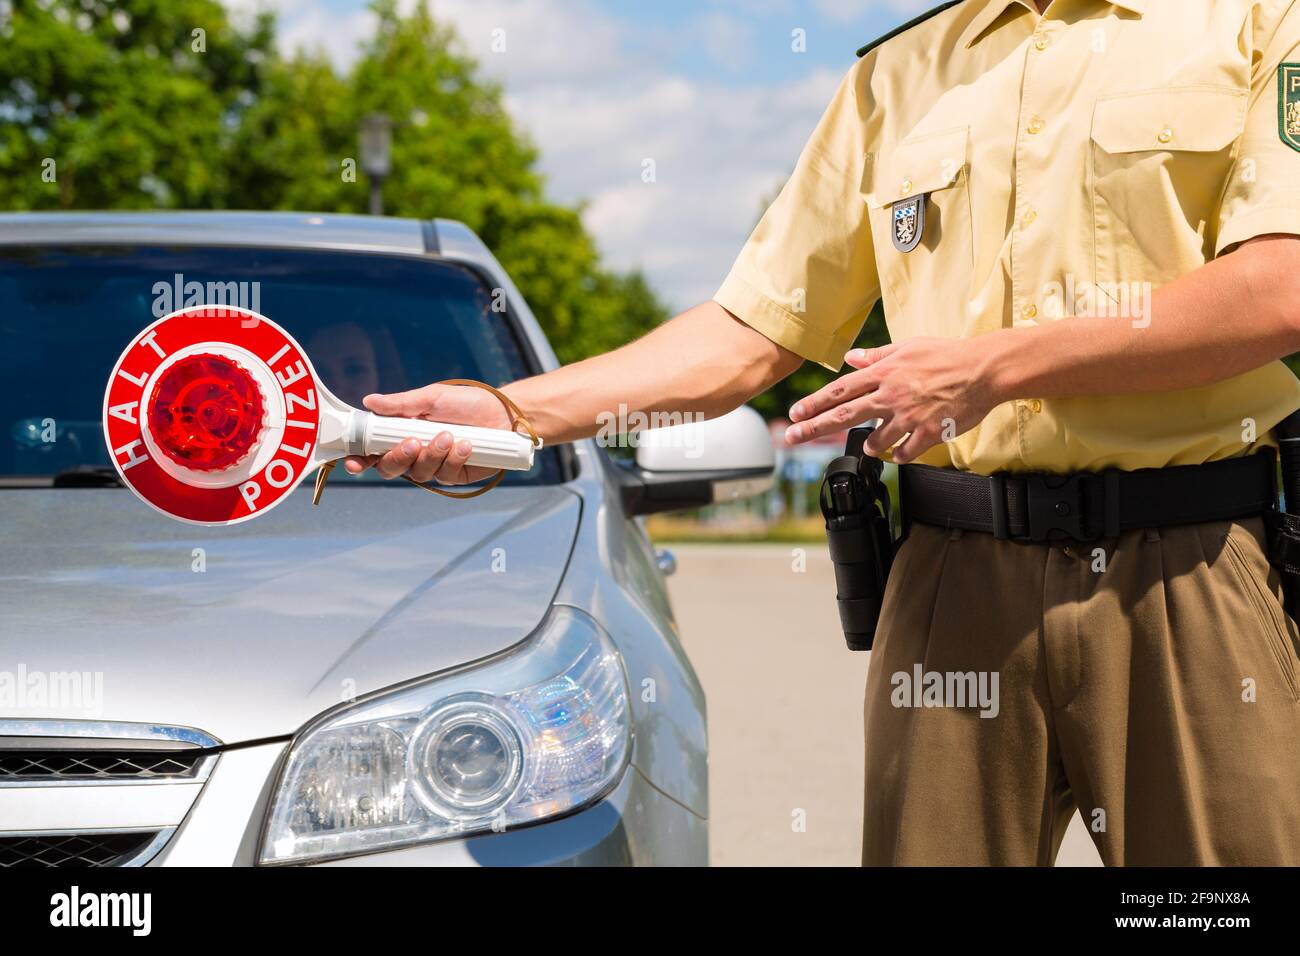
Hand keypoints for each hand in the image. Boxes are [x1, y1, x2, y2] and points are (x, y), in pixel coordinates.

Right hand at [343, 384, 513, 483]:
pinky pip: (445, 475)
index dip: (360, 458)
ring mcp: (434, 465)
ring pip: (418, 473)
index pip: (373, 449)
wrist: (504, 414)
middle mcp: (414, 451)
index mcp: (401, 432)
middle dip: (398, 458)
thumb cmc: (467, 402)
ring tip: (449, 436)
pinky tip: (465, 445)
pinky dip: (453, 459)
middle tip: (413, 443)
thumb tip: (369, 401)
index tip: (354, 462)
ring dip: (432, 455)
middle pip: (390, 468)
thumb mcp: (432, 397)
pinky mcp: (454, 475)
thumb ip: (401, 404)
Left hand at [784, 336, 1003, 463]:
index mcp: (884, 373)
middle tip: (793, 437)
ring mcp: (908, 416)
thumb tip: (850, 357)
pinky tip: (901, 450)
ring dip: (870, 445)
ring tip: (874, 443)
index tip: (794, 413)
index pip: (840, 390)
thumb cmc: (948, 355)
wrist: (984, 369)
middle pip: (844, 415)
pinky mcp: (928, 432)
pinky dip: (899, 454)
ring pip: (875, 441)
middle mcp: (891, 395)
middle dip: (813, 428)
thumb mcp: (908, 346)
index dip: (813, 403)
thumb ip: (877, 355)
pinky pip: (904, 453)